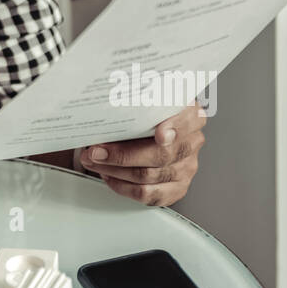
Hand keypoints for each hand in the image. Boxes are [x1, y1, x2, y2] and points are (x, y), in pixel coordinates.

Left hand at [79, 101, 206, 206]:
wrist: (154, 130)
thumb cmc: (147, 111)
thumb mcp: (147, 95)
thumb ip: (140, 95)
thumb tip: (113, 92)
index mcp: (191, 114)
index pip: (187, 120)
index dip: (174, 128)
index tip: (159, 133)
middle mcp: (192, 142)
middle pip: (161, 154)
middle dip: (122, 154)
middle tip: (97, 150)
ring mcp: (186, 167)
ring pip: (149, 176)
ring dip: (115, 170)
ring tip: (94, 161)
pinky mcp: (176, 188)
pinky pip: (148, 195)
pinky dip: (122, 186)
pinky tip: (108, 175)